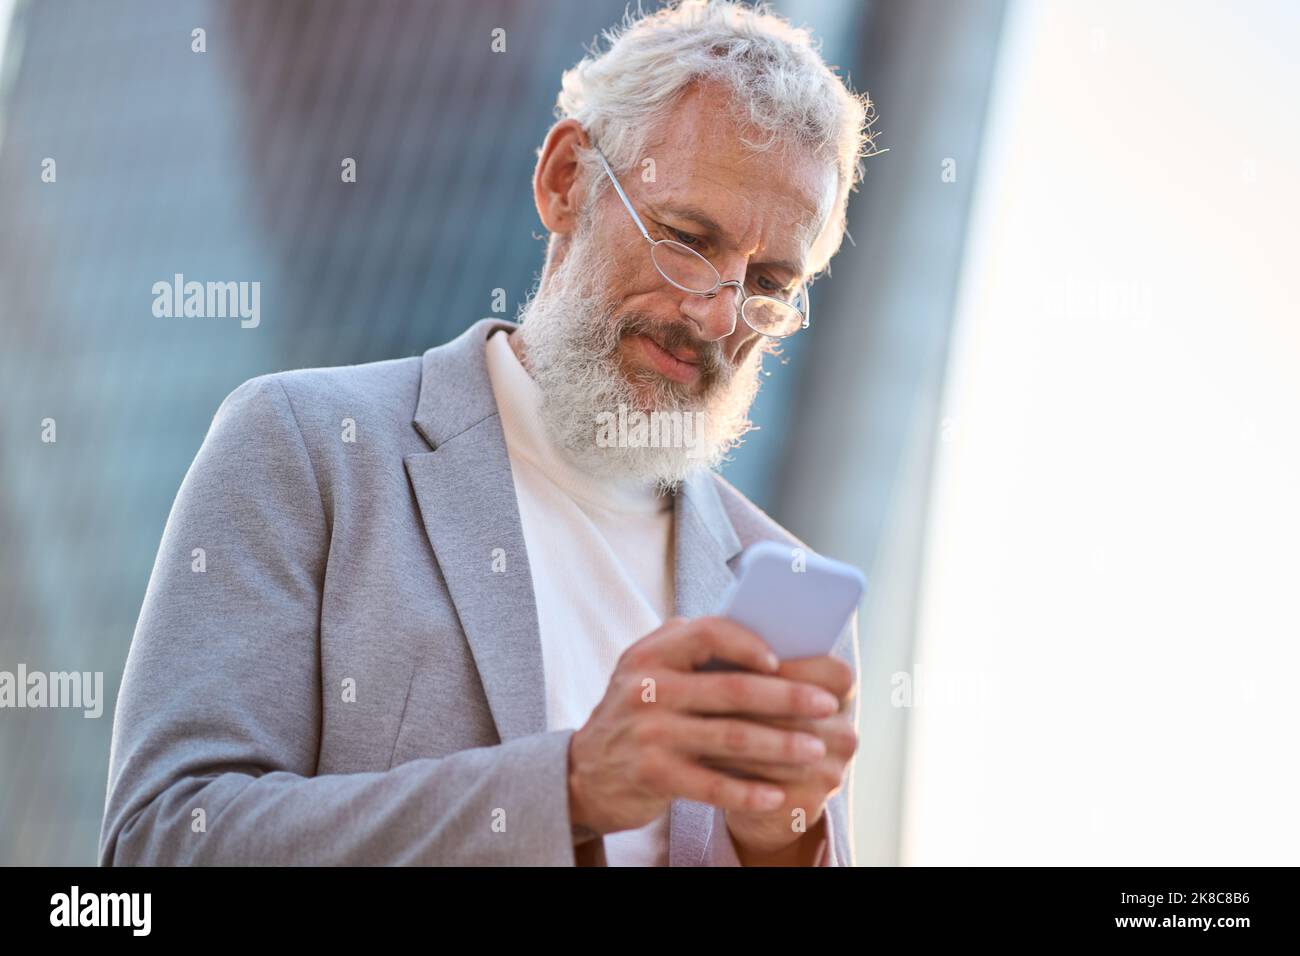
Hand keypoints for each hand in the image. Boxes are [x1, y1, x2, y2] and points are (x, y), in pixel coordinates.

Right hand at [566, 616, 842, 841]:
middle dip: (788, 697)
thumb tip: (768, 641)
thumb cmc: (637, 712)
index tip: (783, 660)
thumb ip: (691, 649)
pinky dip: (749, 792)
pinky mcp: (653, 775)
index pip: (707, 633)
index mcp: (652, 653)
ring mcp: (650, 733)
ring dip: (781, 745)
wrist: (584, 772)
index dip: (749, 643)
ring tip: (814, 748)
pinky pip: (712, 785)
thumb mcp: (649, 670)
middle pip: (732, 690)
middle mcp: (648, 689)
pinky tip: (777, 795)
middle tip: (826, 703)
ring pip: (731, 738)